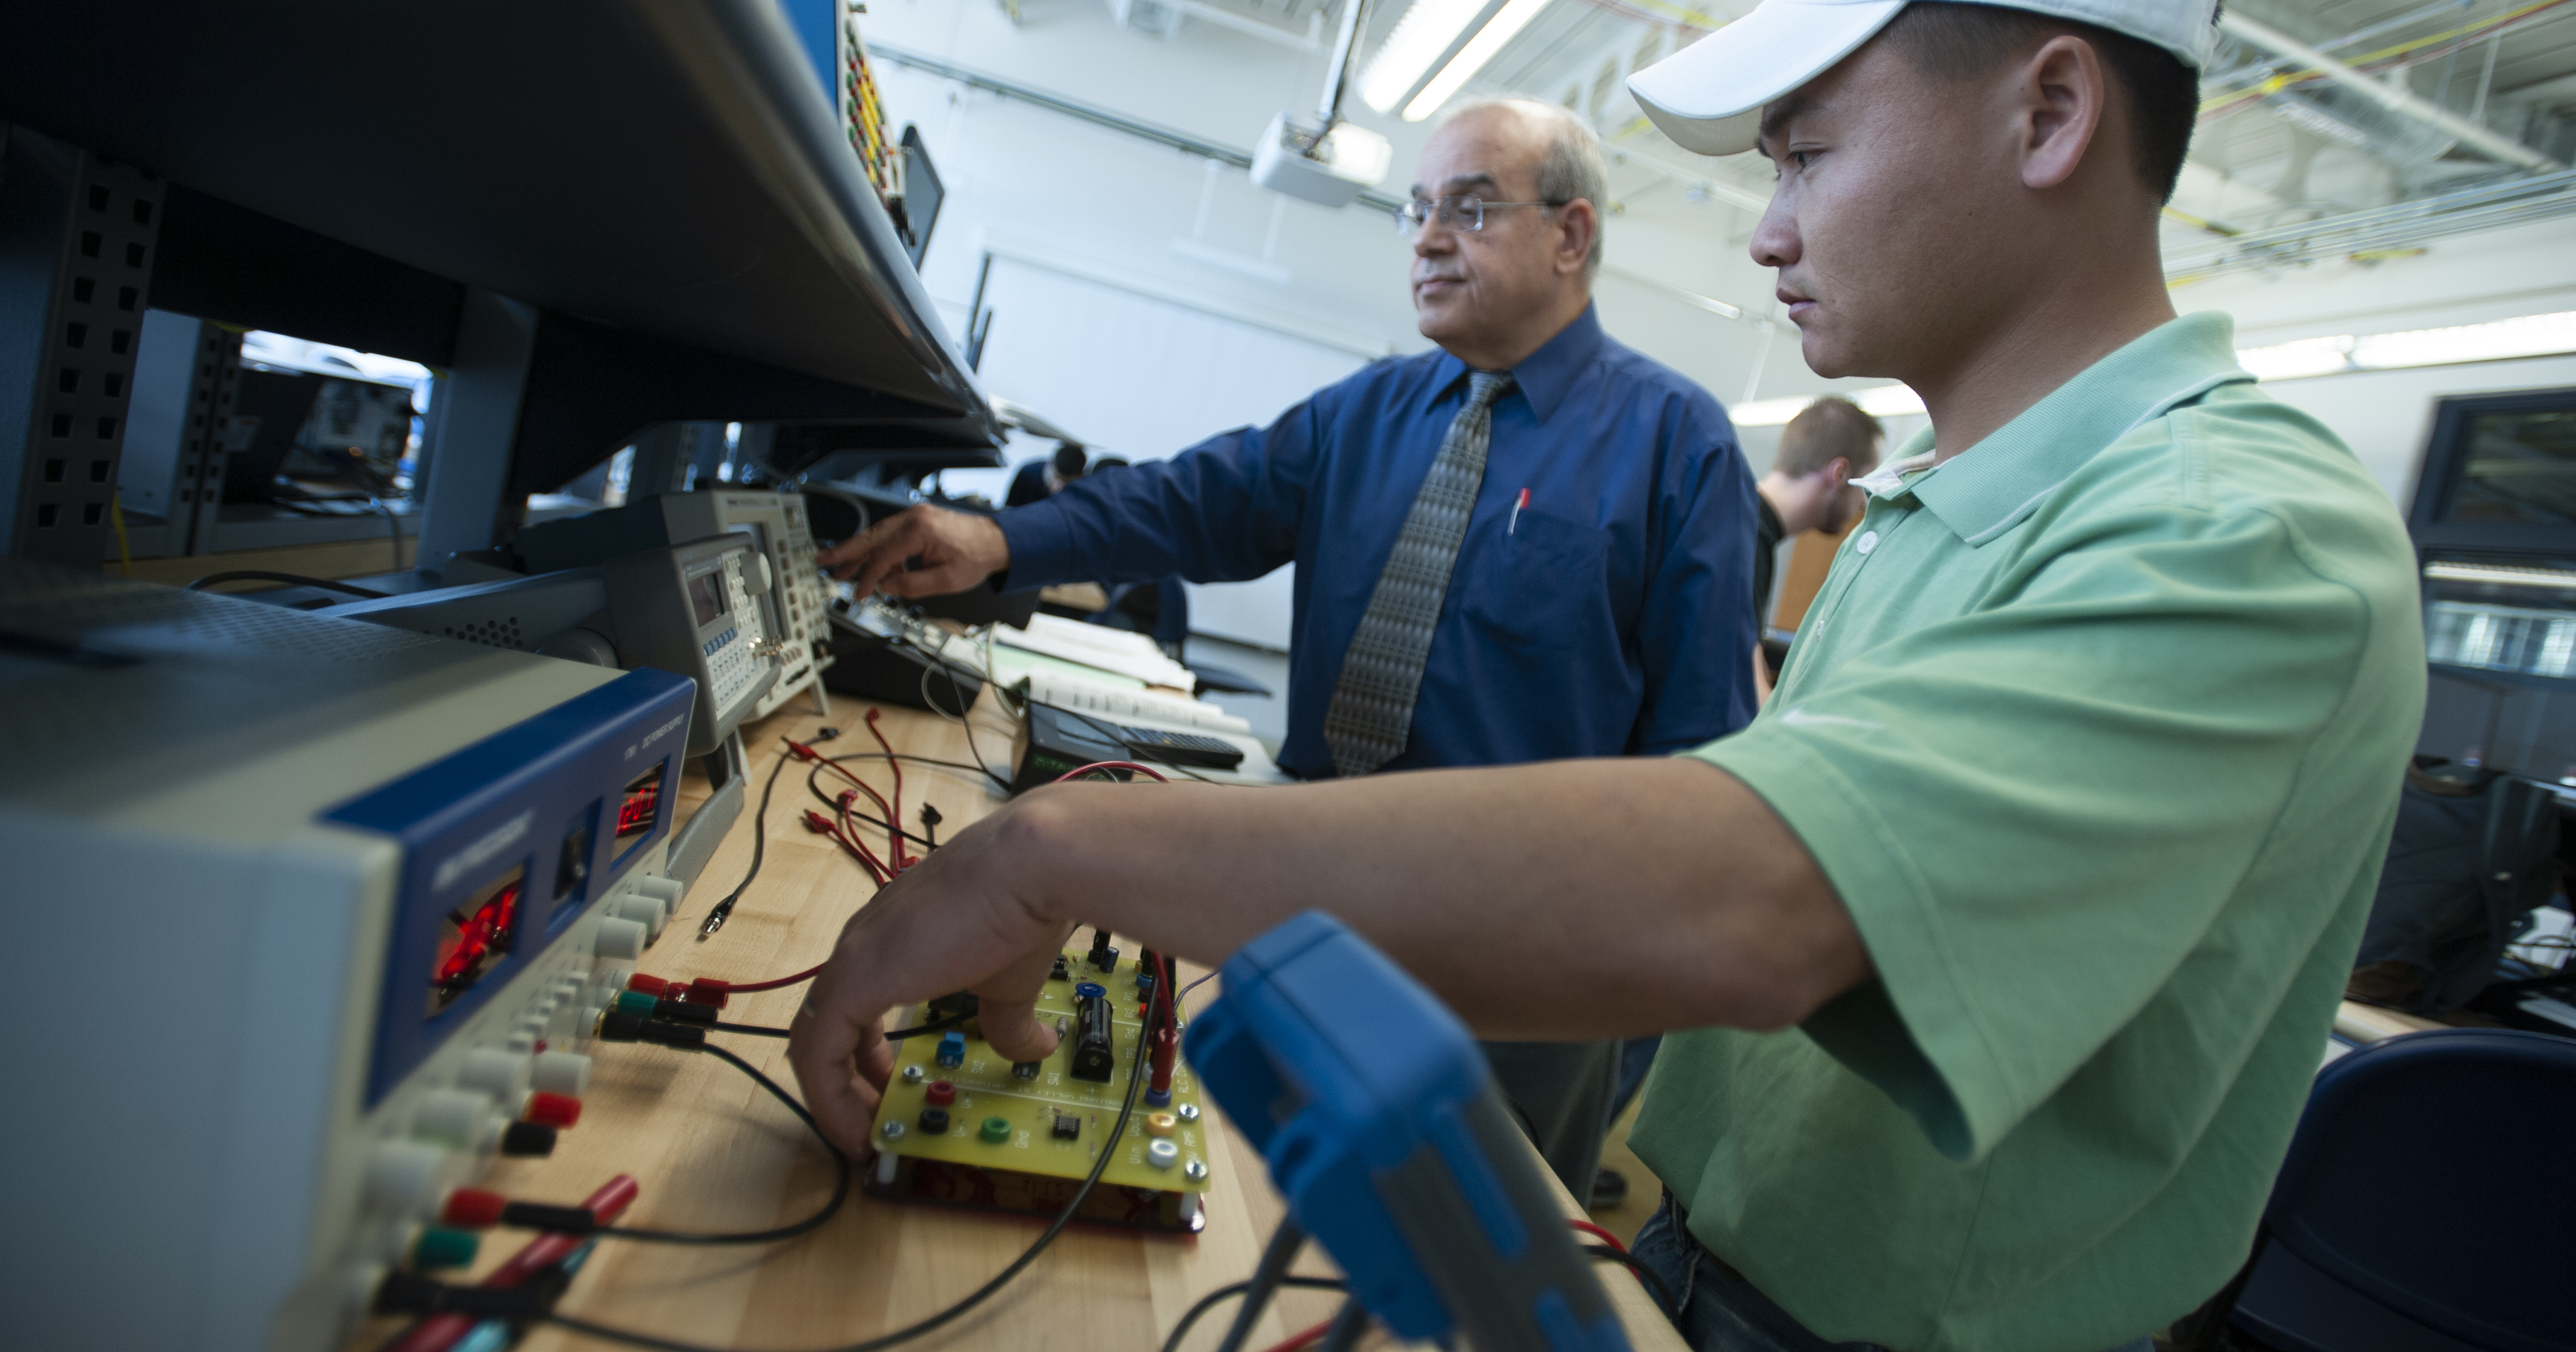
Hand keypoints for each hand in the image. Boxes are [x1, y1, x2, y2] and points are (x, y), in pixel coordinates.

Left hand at [787, 800, 1074, 1156]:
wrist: (1030, 869)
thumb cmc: (1020, 908)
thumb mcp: (1008, 980)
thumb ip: (1006, 1019)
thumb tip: (1035, 1048)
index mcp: (893, 939)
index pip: (852, 1006)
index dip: (863, 1058)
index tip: (886, 1090)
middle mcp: (862, 944)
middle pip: (825, 1027)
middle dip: (845, 1082)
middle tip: (873, 1120)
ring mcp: (853, 959)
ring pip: (812, 1042)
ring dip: (833, 1096)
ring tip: (863, 1133)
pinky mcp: (854, 980)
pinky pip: (818, 1054)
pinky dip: (830, 1097)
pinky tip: (858, 1125)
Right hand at [815, 505, 1009, 598]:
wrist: (996, 541)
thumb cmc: (977, 557)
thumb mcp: (945, 581)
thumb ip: (912, 586)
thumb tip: (886, 586)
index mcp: (920, 530)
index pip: (883, 556)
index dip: (868, 577)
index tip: (860, 592)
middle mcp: (914, 518)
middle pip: (871, 537)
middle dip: (845, 552)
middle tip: (823, 561)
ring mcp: (915, 517)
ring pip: (878, 535)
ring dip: (859, 552)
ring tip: (842, 569)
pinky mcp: (918, 521)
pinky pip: (891, 535)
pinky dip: (879, 550)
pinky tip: (874, 567)